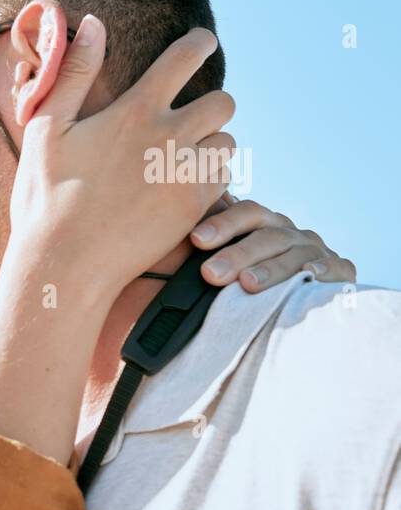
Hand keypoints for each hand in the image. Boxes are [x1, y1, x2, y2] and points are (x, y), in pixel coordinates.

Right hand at [0, 15, 232, 463]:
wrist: (65, 264)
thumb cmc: (45, 198)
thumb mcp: (47, 130)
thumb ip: (72, 74)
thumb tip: (91, 22)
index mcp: (135, 111)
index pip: (186, 56)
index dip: (199, 43)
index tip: (202, 43)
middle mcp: (169, 137)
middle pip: (223, 100)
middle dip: (210, 105)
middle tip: (185, 121)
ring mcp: (186, 175)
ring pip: (227, 142)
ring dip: (210, 145)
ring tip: (180, 161)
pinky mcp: (195, 209)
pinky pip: (224, 180)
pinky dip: (210, 180)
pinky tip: (180, 190)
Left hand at [190, 195, 355, 290]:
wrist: (303, 296)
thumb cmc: (255, 277)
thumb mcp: (233, 262)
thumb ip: (211, 252)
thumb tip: (169, 243)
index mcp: (263, 224)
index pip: (244, 213)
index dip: (222, 223)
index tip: (196, 239)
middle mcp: (289, 233)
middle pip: (265, 236)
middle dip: (237, 254)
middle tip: (210, 273)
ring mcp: (315, 250)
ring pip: (293, 255)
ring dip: (270, 269)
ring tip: (247, 283)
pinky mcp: (340, 271)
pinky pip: (333, 269)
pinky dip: (321, 272)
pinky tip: (310, 276)